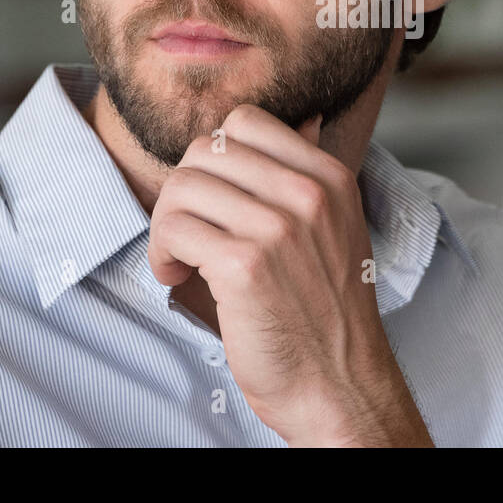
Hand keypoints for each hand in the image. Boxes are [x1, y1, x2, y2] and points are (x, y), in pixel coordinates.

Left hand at [147, 104, 432, 446]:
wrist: (340, 382)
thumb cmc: (326, 312)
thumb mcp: (337, 227)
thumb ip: (310, 176)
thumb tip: (305, 120)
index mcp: (330, 178)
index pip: (246, 122)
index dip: (215, 159)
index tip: (217, 198)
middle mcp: (308, 194)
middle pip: (205, 151)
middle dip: (184, 191)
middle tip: (190, 232)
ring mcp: (278, 227)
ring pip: (182, 187)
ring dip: (167, 225)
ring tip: (182, 259)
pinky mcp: (245, 266)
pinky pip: (174, 229)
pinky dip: (163, 254)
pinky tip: (180, 277)